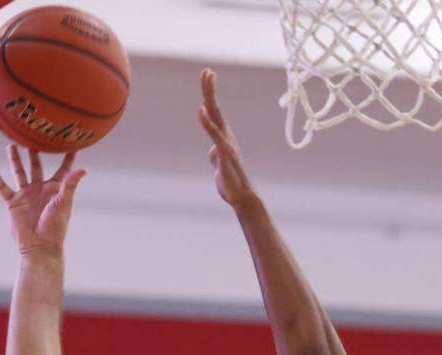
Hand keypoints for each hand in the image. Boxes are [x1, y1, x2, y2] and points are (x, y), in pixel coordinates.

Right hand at [0, 146, 86, 257]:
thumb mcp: (63, 203)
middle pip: (37, 166)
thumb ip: (70, 185)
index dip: (68, 157)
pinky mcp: (13, 202)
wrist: (39, 246)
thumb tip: (83, 170)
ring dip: (16, 160)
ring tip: (12, 145)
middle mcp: (40, 190)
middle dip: (35, 153)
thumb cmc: (55, 227)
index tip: (72, 143)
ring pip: (20, 172)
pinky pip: (2, 186)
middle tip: (33, 136)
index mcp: (55, 190)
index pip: (63, 169)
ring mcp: (26, 195)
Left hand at [197, 69, 258, 210]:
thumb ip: (215, 154)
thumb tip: (212, 150)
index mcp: (223, 136)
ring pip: (216, 115)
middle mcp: (226, 135)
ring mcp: (226, 142)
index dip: (210, 94)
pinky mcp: (224, 152)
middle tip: (207, 71)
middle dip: (210, 89)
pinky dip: (207, 122)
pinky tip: (200, 110)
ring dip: (210, 97)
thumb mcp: (219, 164)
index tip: (208, 77)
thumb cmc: (231, 181)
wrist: (241, 196)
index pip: (215, 111)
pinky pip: (214, 134)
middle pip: (215, 108)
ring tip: (208, 80)